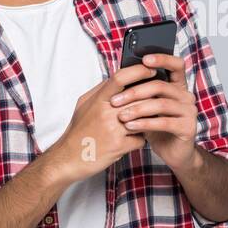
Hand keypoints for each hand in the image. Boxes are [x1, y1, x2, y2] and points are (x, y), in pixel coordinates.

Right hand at [50, 68, 150, 182]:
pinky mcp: (119, 146)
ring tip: (149, 120)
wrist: (67, 158)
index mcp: (98, 100)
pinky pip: (141, 139)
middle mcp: (106, 112)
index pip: (121, 77)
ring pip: (144, 117)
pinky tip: (133, 140)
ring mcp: (113, 129)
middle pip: (139, 96)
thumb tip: (119, 78)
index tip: (151, 69)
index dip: (139, 71)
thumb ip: (101, 91)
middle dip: (152, 97)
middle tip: (159, 98)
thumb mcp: (84, 105)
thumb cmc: (78, 131)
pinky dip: (140, 139)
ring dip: (149, 119)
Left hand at [108, 53, 199, 170]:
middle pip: (160, 86)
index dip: (162, 59)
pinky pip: (164, 122)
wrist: (173, 153)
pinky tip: (130, 126)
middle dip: (134, 92)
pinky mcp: (188, 128)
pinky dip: (145, 123)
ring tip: (121, 116)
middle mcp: (186, 96)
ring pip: (161, 104)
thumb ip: (142, 91)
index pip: (176, 65)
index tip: (144, 59)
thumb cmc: (158, 127)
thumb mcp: (148, 106)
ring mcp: (189, 112)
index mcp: (178, 86)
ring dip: (137, 109)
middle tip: (114, 101)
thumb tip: (120, 75)